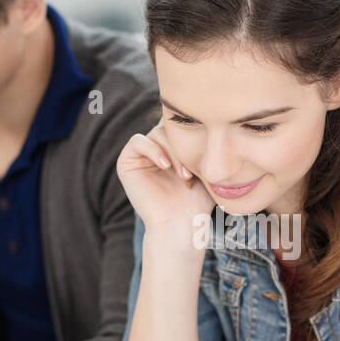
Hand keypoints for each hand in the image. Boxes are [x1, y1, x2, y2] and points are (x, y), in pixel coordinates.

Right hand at [116, 123, 213, 239]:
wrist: (181, 225)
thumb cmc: (197, 202)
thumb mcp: (206, 167)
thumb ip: (203, 142)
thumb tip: (212, 115)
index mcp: (173, 149)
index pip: (181, 125)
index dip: (193, 130)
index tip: (206, 147)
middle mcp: (156, 149)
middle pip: (169, 127)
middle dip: (184, 145)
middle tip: (194, 170)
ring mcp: (140, 155)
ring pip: (157, 133)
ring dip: (173, 153)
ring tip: (184, 176)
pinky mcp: (126, 162)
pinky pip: (137, 141)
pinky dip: (153, 150)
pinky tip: (165, 167)